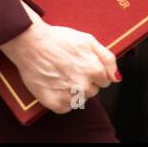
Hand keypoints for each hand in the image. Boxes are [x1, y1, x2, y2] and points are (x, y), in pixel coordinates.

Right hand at [0, 8, 118, 113]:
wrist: (30, 43)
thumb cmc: (59, 39)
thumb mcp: (89, 40)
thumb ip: (108, 59)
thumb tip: (117, 77)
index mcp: (95, 70)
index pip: (105, 80)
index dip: (94, 72)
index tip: (83, 65)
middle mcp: (84, 86)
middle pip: (93, 91)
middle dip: (85, 81)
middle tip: (70, 69)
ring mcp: (69, 96)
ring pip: (81, 100)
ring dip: (75, 91)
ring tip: (62, 76)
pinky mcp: (55, 103)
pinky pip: (67, 107)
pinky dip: (62, 99)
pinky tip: (55, 85)